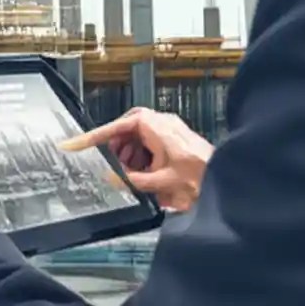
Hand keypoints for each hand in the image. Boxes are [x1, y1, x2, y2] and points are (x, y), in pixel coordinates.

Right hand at [60, 107, 213, 211]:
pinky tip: (145, 173)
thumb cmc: (202, 176)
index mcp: (155, 126)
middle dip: (116, 146)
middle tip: (109, 162)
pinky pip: (151, 141)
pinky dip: (142, 156)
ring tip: (130, 173)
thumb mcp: (161, 182)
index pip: (116, 127)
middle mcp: (162, 123)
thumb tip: (113, 178)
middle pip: (126, 128)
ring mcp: (171, 129)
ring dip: (130, 153)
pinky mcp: (177, 139)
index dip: (93, 136)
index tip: (75, 143)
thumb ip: (132, 180)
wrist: (229, 178)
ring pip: (138, 135)